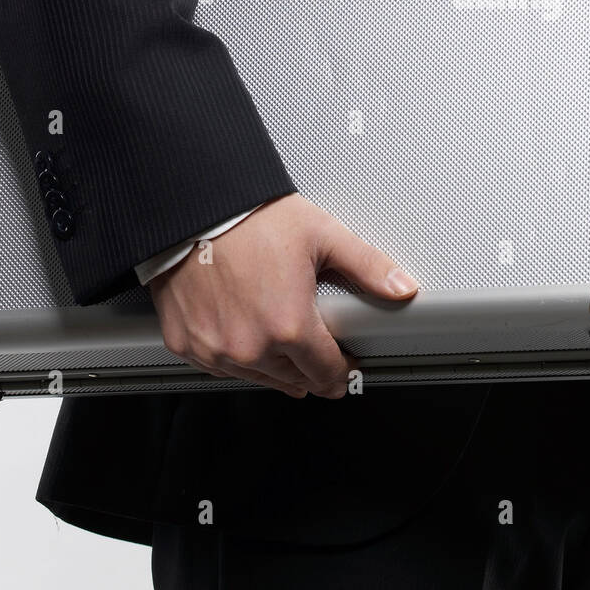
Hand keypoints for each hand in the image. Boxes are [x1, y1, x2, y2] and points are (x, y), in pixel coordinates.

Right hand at [148, 193, 416, 398]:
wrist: (196, 209)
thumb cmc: (252, 219)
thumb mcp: (323, 236)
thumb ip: (367, 267)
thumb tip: (402, 287)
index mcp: (289, 328)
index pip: (326, 375)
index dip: (342, 372)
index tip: (346, 367)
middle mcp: (250, 348)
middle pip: (295, 381)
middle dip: (311, 368)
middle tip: (318, 347)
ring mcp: (216, 350)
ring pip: (258, 378)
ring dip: (276, 366)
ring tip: (284, 338)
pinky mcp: (186, 345)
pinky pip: (221, 367)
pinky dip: (237, 357)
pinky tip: (247, 334)